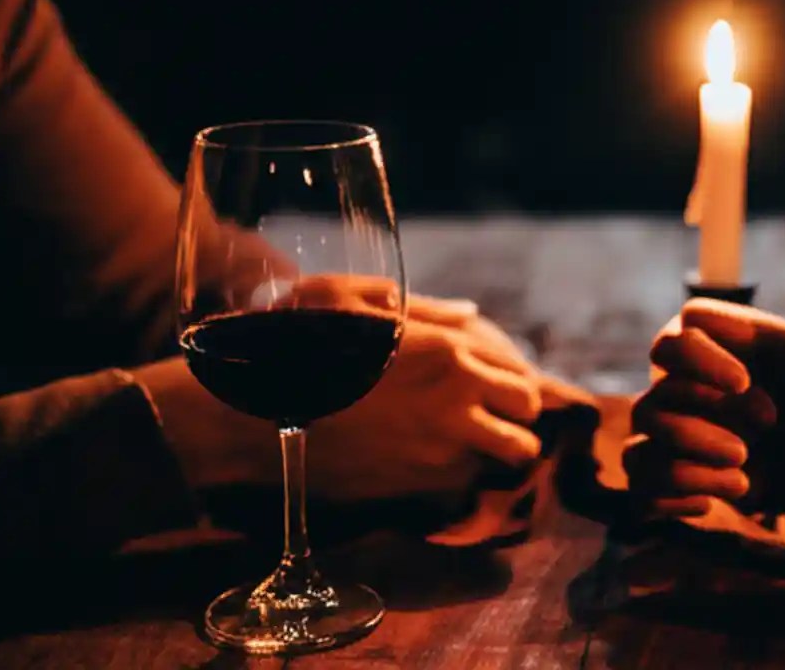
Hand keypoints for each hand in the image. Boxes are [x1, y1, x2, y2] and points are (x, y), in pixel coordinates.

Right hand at [306, 292, 543, 500]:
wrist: (255, 414)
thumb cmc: (298, 344)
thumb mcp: (353, 301)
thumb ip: (424, 308)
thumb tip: (472, 314)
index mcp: (446, 349)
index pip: (518, 368)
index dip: (512, 378)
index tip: (498, 386)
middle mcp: (456, 397)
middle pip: (529, 411)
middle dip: (517, 413)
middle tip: (494, 416)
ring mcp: (443, 445)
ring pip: (511, 454)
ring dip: (500, 449)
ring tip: (474, 444)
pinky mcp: (421, 484)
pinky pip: (470, 483)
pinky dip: (464, 475)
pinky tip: (436, 462)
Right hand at [626, 298, 784, 518]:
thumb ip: (743, 329)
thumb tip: (688, 319)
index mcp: (711, 355)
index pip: (666, 347)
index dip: (694, 364)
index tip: (743, 381)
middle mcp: (692, 396)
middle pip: (649, 406)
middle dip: (704, 422)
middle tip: (768, 425)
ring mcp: (691, 444)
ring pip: (638, 452)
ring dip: (685, 465)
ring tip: (744, 474)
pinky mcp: (698, 486)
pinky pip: (644, 494)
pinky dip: (670, 497)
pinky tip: (711, 502)